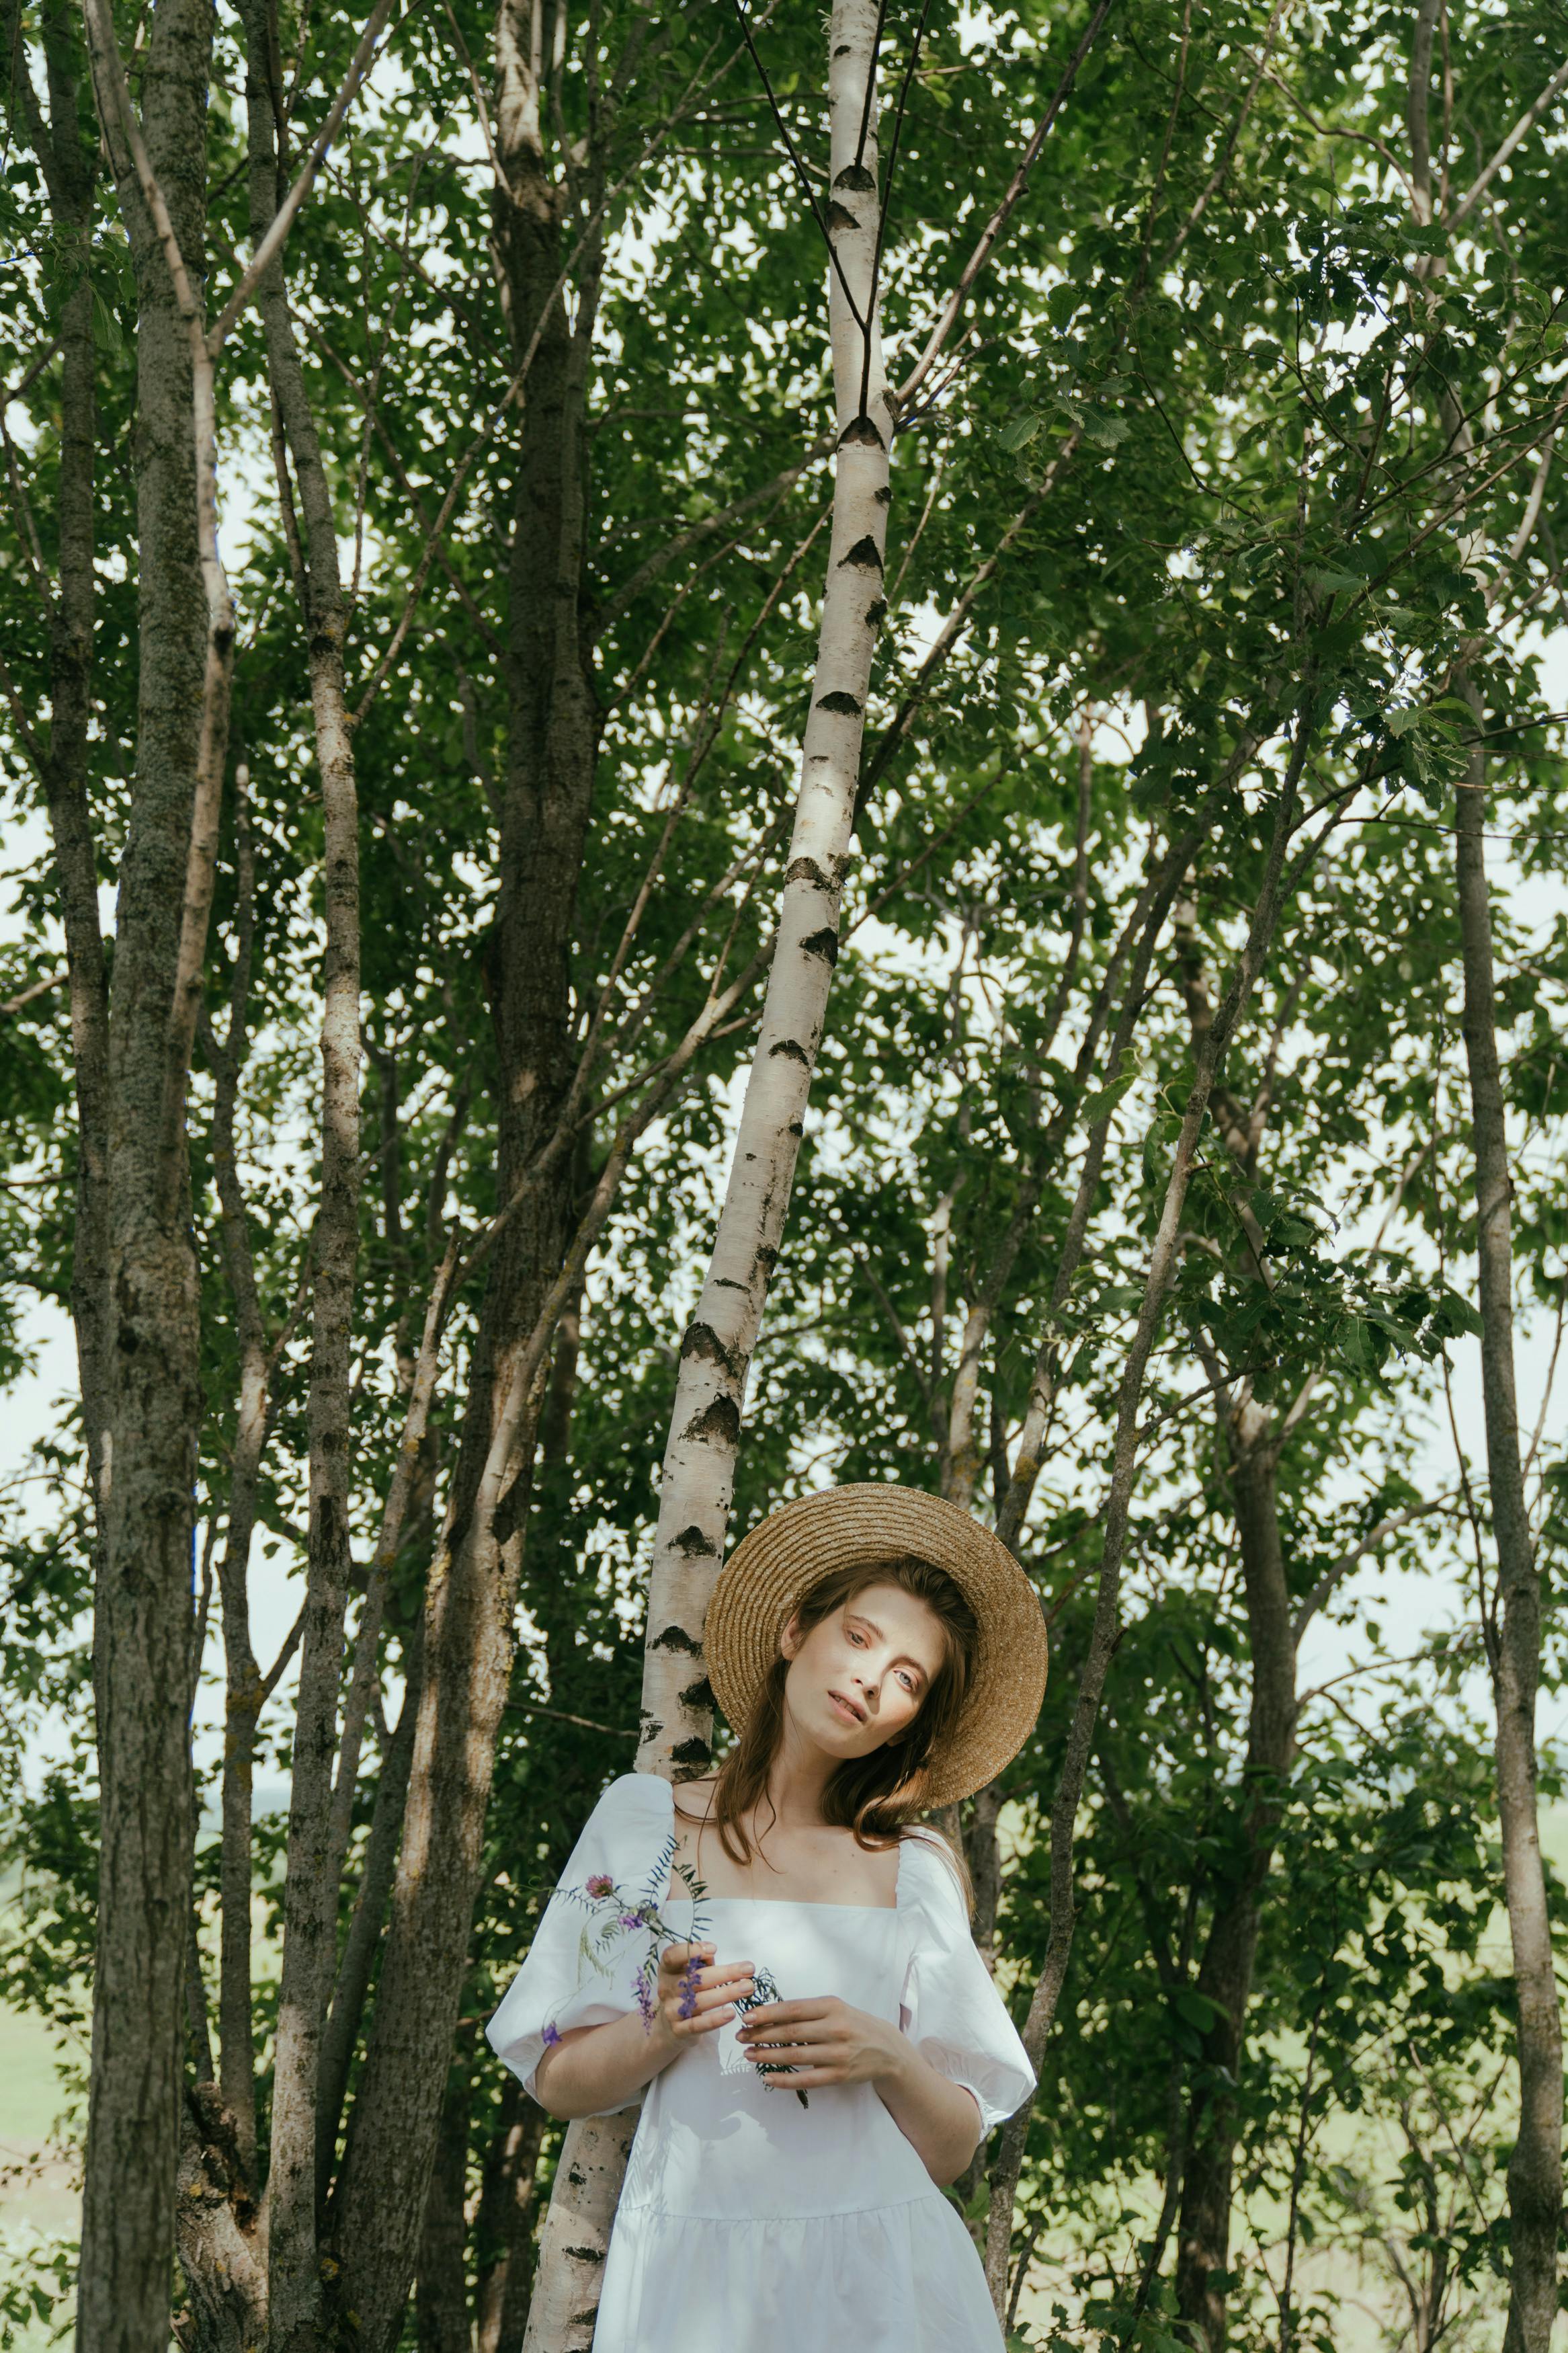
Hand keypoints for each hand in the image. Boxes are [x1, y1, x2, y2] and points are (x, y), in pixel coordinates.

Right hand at [653, 1941, 754, 2051]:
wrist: (668, 2027)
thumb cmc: (685, 1992)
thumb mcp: (688, 1974)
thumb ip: (700, 1962)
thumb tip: (712, 1951)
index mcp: (668, 1970)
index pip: (671, 1956)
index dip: (691, 1951)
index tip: (714, 1949)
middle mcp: (666, 1989)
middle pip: (696, 1979)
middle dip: (726, 1973)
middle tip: (749, 1969)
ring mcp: (671, 2011)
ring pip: (700, 2001)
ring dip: (726, 1993)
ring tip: (747, 1988)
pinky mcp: (679, 2030)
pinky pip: (698, 2025)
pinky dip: (715, 2019)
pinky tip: (731, 2013)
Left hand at [736, 1995, 907, 2093]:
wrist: (886, 2048)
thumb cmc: (853, 2023)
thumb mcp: (835, 2008)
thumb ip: (807, 2011)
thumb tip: (769, 2015)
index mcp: (832, 2007)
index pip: (793, 2009)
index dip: (768, 2013)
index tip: (747, 2017)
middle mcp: (836, 2029)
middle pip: (791, 2032)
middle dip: (762, 2035)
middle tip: (741, 2037)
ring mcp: (838, 2054)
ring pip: (796, 2056)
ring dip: (768, 2056)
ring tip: (749, 2055)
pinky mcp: (839, 2075)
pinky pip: (807, 2079)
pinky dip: (785, 2080)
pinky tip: (768, 2077)